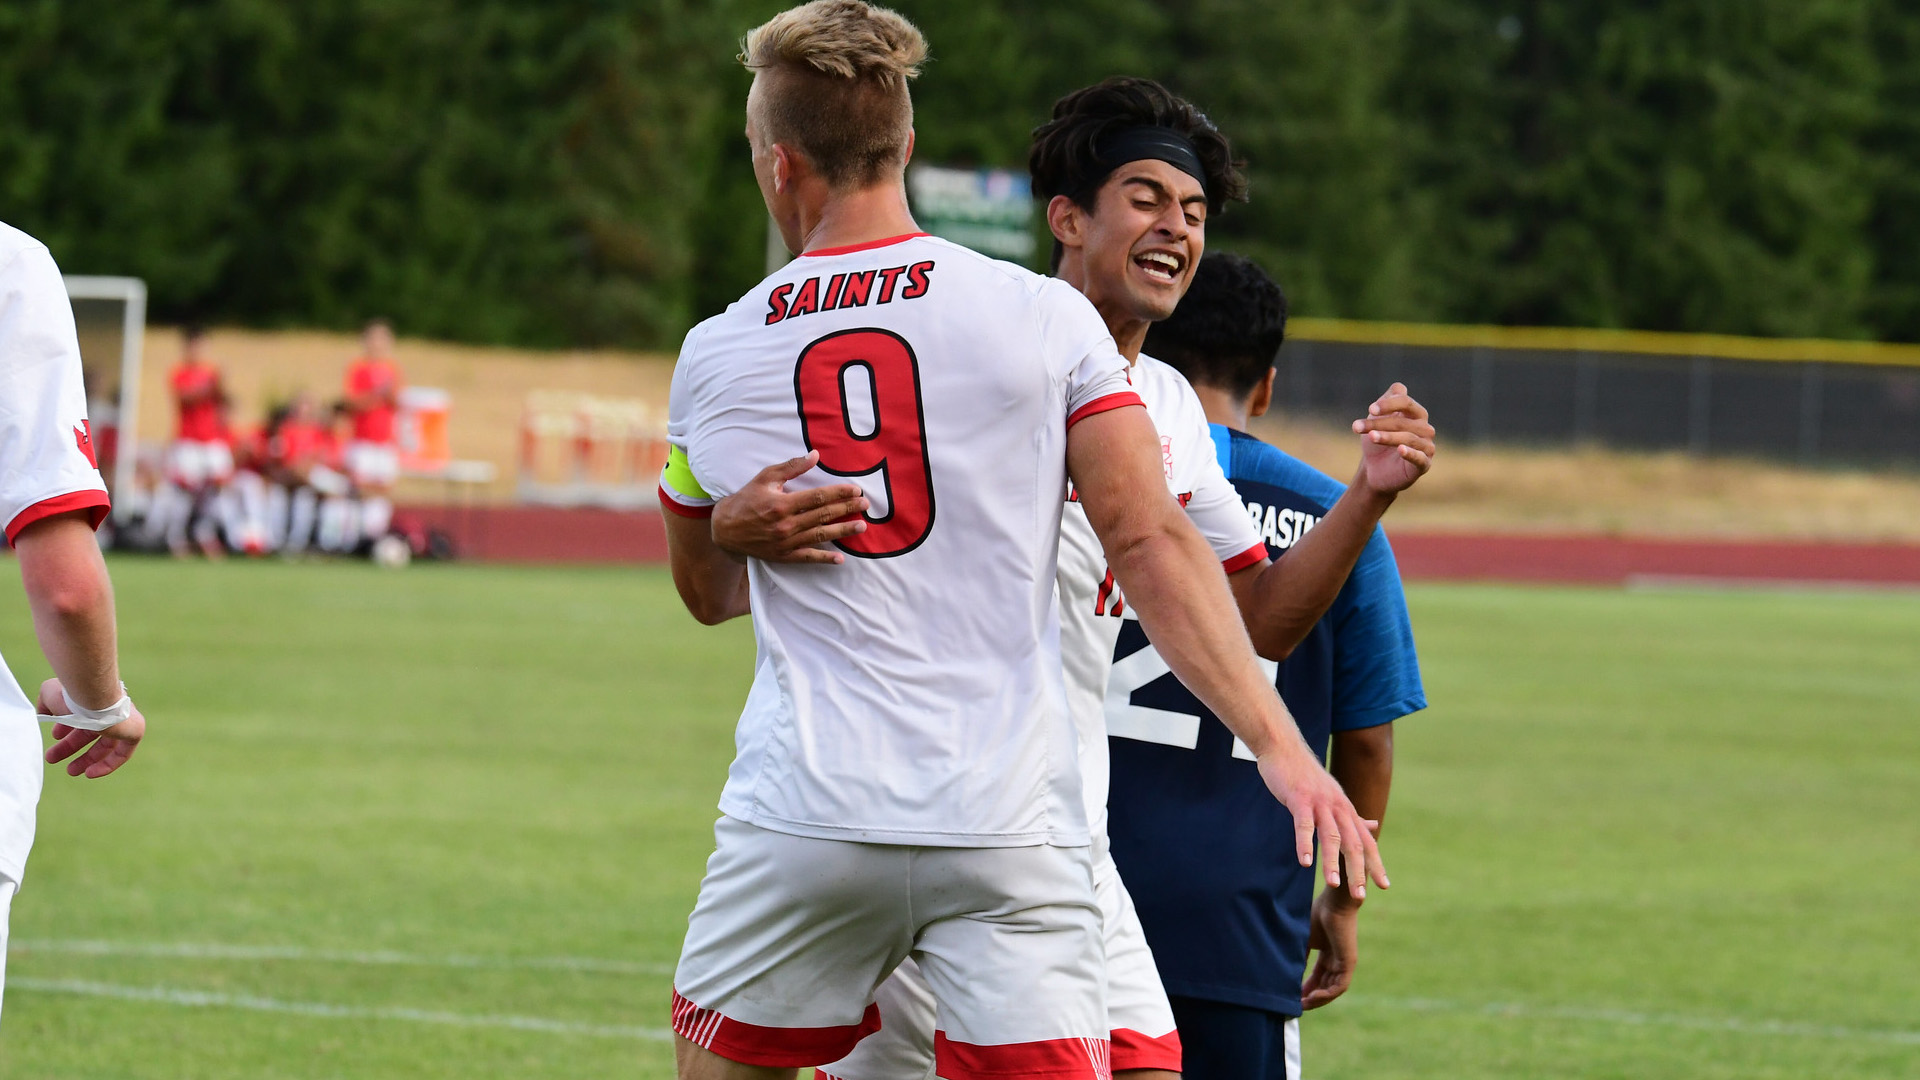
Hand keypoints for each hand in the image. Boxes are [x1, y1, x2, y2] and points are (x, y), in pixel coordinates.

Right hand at [38, 678, 143, 778]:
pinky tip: (89, 773)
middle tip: (53, 758)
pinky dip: (107, 764)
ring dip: (87, 759)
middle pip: (92, 732)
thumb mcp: (51, 695)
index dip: (66, 727)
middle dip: (71, 747)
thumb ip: (47, 705)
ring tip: (70, 771)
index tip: (54, 736)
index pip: (82, 715)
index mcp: (92, 698)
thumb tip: (44, 713)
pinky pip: (123, 753)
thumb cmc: (71, 693)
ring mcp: (124, 719)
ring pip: (106, 744)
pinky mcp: (135, 730)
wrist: (92, 693)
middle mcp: (110, 708)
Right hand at [710, 452, 870, 564]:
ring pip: (820, 535)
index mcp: (782, 504)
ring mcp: (785, 542)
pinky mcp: (783, 556)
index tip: (856, 490)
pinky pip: (807, 558)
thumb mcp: (765, 478)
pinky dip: (824, 559)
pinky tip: (840, 559)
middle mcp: (786, 524)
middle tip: (865, 505)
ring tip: (861, 526)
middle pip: (823, 515)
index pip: (818, 497)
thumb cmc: (746, 499)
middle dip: (847, 509)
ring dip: (842, 531)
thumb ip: (791, 467)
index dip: (839, 493)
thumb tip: (815, 455)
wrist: (725, 530)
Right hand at [1257, 746, 1387, 900]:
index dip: (1375, 863)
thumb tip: (1373, 825)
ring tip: (1334, 885)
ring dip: (1332, 862)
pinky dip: (1304, 844)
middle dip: (1358, 871)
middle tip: (1360, 896)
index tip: (1384, 885)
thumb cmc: (1305, 775)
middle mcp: (1338, 807)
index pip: (1365, 841)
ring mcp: (1319, 803)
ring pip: (1330, 836)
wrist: (1284, 747)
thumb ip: (1352, 814)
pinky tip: (1305, 862)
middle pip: (1352, 843)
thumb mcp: (1333, 795)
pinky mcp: (1299, 799)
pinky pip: (1303, 825)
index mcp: (1345, 809)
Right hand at [1302, 884, 1362, 1008]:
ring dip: (1318, 999)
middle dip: (1310, 997)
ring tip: (1302, 1005)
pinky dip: (1327, 994)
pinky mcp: (1348, 963)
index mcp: (1328, 954)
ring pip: (1332, 989)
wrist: (1333, 902)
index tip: (1292, 996)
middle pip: (1324, 986)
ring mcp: (1344, 963)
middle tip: (1295, 1005)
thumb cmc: (1318, 915)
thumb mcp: (1304, 940)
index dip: (1305, 988)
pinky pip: (1339, 986)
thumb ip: (1299, 957)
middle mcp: (1337, 960)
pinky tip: (1312, 998)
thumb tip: (1288, 973)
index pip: (1318, 977)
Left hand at [1351, 383, 1434, 495]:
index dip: (1388, 404)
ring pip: (1408, 438)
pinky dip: (1411, 453)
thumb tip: (1398, 388)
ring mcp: (1426, 446)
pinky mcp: (1424, 464)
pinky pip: (1420, 457)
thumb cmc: (1378, 440)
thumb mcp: (1377, 419)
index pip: (1405, 402)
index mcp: (1415, 413)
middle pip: (1403, 421)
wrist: (1374, 469)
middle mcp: (1425, 428)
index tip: (1370, 410)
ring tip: (1371, 437)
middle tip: (1356, 427)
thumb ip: (1386, 401)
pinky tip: (1400, 450)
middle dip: (1379, 423)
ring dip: (1388, 437)